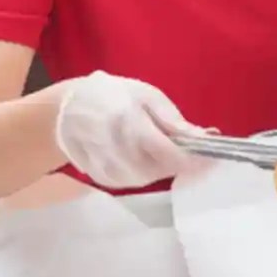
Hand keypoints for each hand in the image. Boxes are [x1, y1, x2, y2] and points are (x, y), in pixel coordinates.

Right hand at [54, 70, 210, 187]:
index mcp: (130, 126)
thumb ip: (173, 120)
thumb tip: (205, 137)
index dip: (196, 159)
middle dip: (180, 160)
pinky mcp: (105, 181)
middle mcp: (119, 153)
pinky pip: (137, 180)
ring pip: (152, 177)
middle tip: (182, 143)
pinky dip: (146, 169)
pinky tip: (139, 152)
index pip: (171, 154)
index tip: (213, 155)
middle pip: (165, 169)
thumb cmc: (109, 95)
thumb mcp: (145, 95)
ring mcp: (110, 170)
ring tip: (155, 143)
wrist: (64, 112)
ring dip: (163, 164)